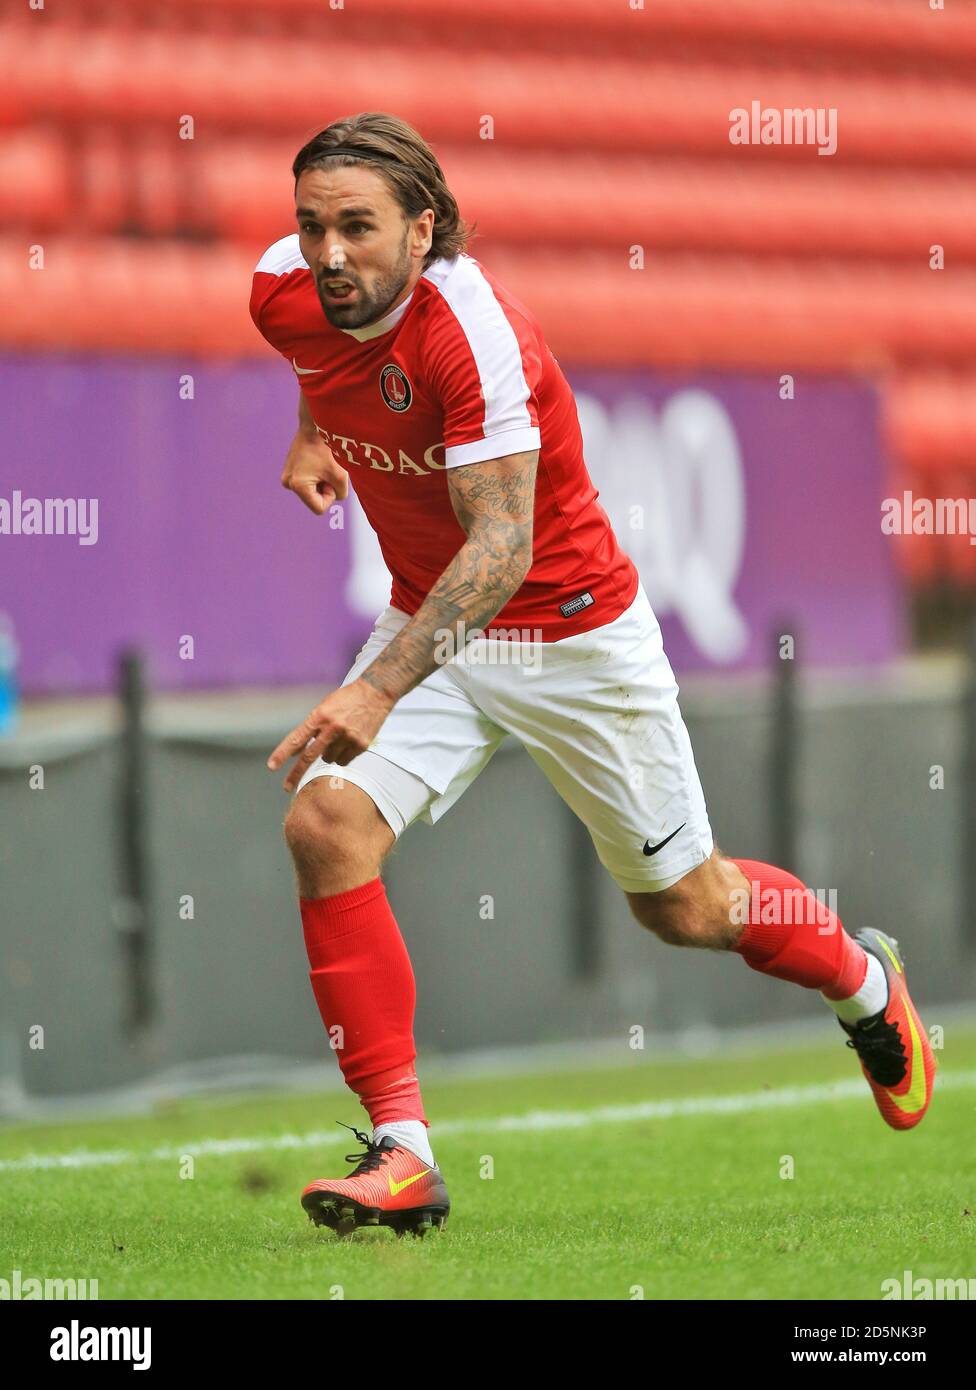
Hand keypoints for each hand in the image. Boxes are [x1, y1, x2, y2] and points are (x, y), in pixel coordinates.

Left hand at [267, 679, 393, 790]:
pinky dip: (343, 755)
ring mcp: (347, 737)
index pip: (297, 738)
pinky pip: (344, 760)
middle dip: (296, 773)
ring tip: (338, 738)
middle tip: (286, 787)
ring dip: (329, 754)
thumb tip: (297, 752)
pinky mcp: (361, 744)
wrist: (375, 693)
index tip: (272, 766)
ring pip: (329, 759)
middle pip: (310, 756)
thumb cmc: (345, 700)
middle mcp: (332, 728)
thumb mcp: (324, 708)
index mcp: (319, 716)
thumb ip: (311, 729)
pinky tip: (350, 740)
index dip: (282, 753)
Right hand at [281, 429, 348, 514]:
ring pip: (311, 491)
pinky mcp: (288, 470)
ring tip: (322, 464)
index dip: (330, 496)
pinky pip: (306, 482)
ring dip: (320, 481)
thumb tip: (334, 496)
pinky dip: (315, 476)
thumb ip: (340, 494)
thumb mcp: (341, 476)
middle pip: (314, 499)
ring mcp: (286, 476)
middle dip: (325, 488)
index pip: (319, 508)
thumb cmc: (328, 448)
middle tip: (327, 469)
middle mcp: (288, 483)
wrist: (314, 426)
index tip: (331, 478)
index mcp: (298, 485)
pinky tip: (316, 462)